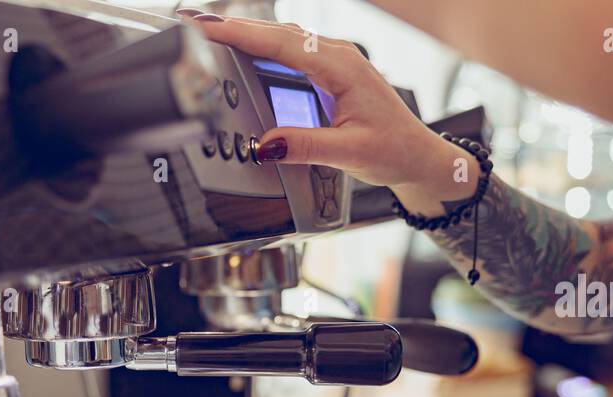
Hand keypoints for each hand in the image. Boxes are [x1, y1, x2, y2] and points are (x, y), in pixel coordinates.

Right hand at [181, 14, 477, 214]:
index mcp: (342, 69)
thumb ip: (305, 147)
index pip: (282, 44)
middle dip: (234, 26)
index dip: (241, 34)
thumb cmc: (393, 151)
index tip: (208, 29)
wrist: (418, 157)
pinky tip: (248, 47)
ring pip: (284, 37)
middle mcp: (338, 57)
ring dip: (247, 32)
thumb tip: (265, 145)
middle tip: (194, 24)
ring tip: (211, 31)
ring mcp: (336, 61)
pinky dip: (264, 44)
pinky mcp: (332, 71)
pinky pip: (292, 49)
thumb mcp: (349, 154)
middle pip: (277, 33)